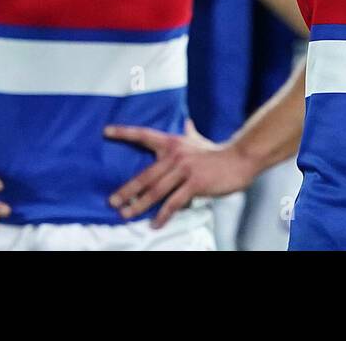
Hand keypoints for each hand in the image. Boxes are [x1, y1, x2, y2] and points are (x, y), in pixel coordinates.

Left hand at [105, 120, 260, 228]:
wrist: (239, 159)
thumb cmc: (217, 152)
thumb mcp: (200, 140)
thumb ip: (190, 133)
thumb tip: (187, 122)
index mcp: (173, 143)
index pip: (144, 135)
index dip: (125, 133)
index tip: (106, 131)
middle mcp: (176, 155)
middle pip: (145, 174)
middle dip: (127, 190)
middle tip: (112, 201)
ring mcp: (185, 170)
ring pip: (156, 191)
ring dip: (139, 205)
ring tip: (126, 214)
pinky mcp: (194, 184)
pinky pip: (174, 202)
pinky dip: (163, 215)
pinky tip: (155, 224)